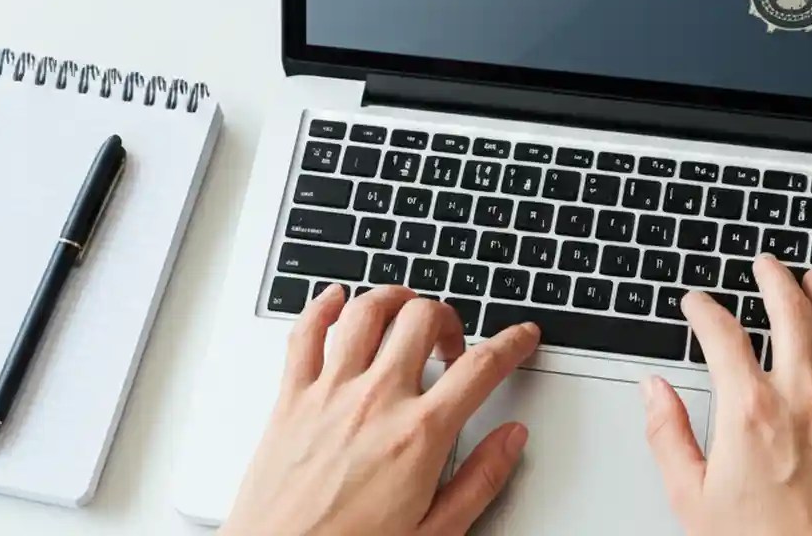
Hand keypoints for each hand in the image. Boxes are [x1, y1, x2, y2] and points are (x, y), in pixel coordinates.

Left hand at [221, 285, 540, 535]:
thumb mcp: (435, 532)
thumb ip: (481, 480)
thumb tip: (512, 439)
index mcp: (419, 436)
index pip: (481, 367)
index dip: (512, 343)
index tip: (522, 337)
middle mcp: (376, 402)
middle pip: (424, 319)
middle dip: (449, 318)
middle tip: (453, 342)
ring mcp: (330, 394)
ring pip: (367, 312)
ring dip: (395, 299)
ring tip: (407, 309)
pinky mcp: (290, 400)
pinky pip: (305, 334)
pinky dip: (322, 307)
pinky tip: (336, 300)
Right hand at [643, 255, 811, 535]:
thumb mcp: (691, 499)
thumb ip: (667, 436)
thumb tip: (653, 392)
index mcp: (750, 411)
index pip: (722, 335)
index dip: (704, 310)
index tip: (697, 304)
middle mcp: (802, 399)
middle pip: (790, 313)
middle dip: (774, 279)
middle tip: (765, 265)